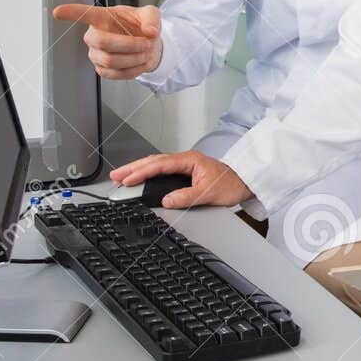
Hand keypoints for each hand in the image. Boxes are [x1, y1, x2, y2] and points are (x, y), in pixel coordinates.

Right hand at [53, 3, 162, 79]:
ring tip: (146, 53)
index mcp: (103, 17)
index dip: (71, 12)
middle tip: (146, 43)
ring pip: (110, 61)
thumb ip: (152, 18)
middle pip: (102, 42)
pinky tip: (141, 63)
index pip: (84, 13)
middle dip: (128, 45)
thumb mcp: (150, 15)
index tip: (57, 12)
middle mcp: (94, 35)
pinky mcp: (102, 70)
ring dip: (134, 59)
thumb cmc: (143, 26)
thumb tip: (150, 31)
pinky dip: (134, 70)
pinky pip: (115, 74)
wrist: (149, 45)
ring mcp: (96, 54)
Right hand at [109, 150, 251, 208]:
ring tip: (122, 178)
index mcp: (189, 160)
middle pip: (153, 161)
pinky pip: (162, 170)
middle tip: (115, 177)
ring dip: (139, 170)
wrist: (245, 182)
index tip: (127, 180)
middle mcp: (185, 159)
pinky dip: (149, 173)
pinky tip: (140, 178)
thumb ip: (186, 197)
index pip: (159, 165)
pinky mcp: (185, 171)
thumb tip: (166, 200)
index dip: (141, 172)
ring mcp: (184, 164)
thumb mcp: (208, 194)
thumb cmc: (230, 184)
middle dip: (133, 168)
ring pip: (156, 165)